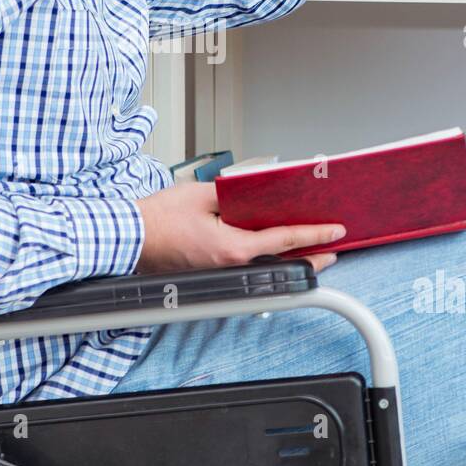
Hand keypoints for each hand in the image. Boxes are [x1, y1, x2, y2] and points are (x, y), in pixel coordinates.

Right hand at [134, 181, 344, 274]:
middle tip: (333, 248)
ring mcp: (220, 272)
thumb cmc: (158, 218)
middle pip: (281, 263)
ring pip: (265, 267)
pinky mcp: (210, 272)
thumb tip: (256, 192)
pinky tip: (271, 251)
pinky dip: (265, 259)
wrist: (130, 238)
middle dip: (312, 257)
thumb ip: (235, 193)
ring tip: (310, 251)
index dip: (314, 234)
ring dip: (290, 259)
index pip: (285, 239)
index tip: (335, 231)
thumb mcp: (203, 194)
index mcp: (233, 247)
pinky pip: (246, 267)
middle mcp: (230, 265)